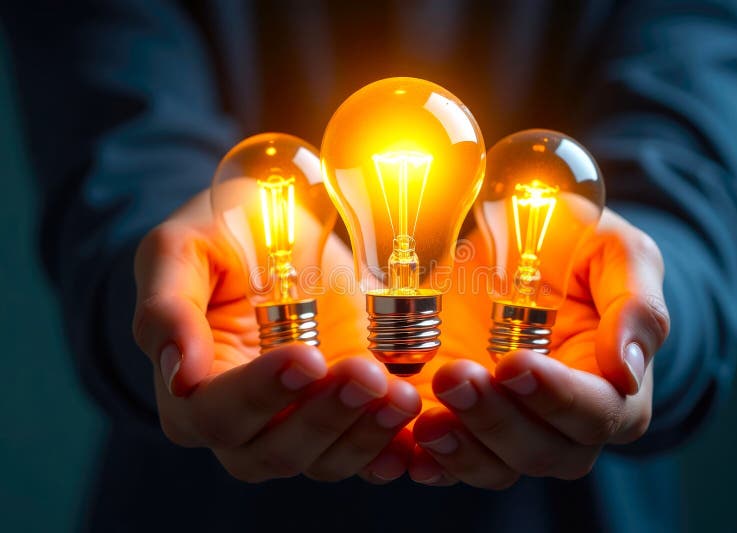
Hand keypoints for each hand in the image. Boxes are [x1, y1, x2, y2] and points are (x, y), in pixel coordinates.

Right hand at [132, 190, 420, 482]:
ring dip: (365, 434)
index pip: (216, 413)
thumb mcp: (180, 249)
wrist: (281, 230)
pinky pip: (365, 455)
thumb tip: (177, 373)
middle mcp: (242, 423)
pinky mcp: (342, 420)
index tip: (305, 356)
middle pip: (273, 450)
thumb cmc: (222, 234)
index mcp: (191, 389)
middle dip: (324, 416)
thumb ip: (166, 307)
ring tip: (401, 395)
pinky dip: (392, 451)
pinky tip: (417, 432)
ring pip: (324, 461)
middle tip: (367, 373)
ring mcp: (296, 426)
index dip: (259, 394)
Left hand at [407, 208, 669, 487]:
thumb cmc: (577, 247)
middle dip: (497, 419)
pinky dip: (429, 463)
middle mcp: (563, 422)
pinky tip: (406, 448)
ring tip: (426, 417)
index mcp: (613, 388)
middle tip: (455, 377)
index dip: (557, 398)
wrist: (516, 243)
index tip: (514, 363)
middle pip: (543, 451)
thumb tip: (627, 369)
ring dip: (461, 448)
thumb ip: (636, 304)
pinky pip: (449, 465)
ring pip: (496, 468)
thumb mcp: (618, 252)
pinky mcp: (465, 426)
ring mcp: (510, 429)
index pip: (597, 414)